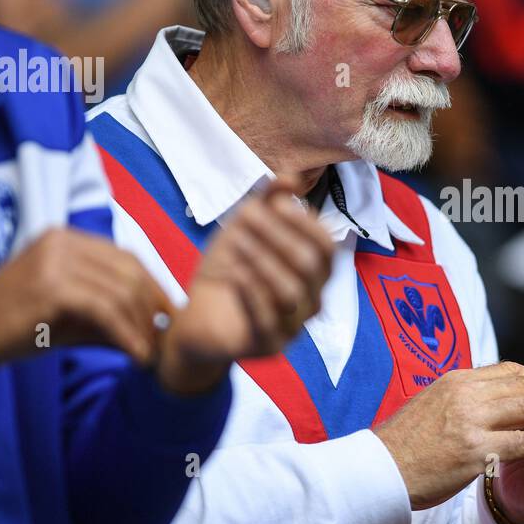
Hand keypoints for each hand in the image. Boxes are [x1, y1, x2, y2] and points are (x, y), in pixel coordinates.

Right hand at [0, 227, 174, 386]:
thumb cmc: (13, 329)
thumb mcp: (70, 314)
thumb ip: (111, 313)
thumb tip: (158, 328)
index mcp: (65, 238)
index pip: (125, 257)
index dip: (153, 286)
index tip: (170, 316)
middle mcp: (62, 240)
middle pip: (129, 270)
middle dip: (154, 306)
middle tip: (167, 337)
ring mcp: (55, 259)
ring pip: (121, 290)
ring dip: (143, 326)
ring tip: (152, 353)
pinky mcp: (51, 285)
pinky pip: (106, 310)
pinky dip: (127, 335)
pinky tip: (137, 356)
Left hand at [157, 178, 333, 392]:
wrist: (197, 319)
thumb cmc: (228, 273)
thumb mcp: (243, 232)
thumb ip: (267, 205)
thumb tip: (288, 178)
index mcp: (313, 274)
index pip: (326, 246)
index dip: (304, 222)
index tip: (274, 203)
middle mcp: (311, 300)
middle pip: (311, 266)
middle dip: (278, 236)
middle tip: (246, 217)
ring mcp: (293, 326)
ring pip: (290, 291)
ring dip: (261, 260)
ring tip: (236, 243)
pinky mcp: (269, 345)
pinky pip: (267, 318)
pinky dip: (250, 290)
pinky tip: (234, 272)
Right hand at [373, 362, 523, 510]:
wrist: (378, 472)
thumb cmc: (407, 444)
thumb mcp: (435, 406)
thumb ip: (465, 396)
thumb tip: (494, 393)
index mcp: (457, 379)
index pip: (512, 370)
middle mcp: (465, 393)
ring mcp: (469, 421)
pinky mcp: (472, 451)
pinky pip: (522, 443)